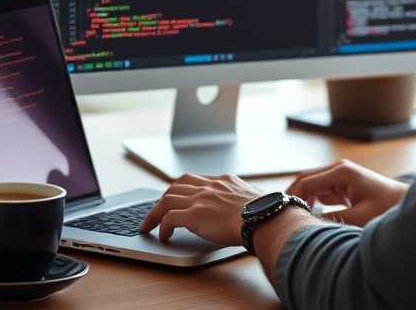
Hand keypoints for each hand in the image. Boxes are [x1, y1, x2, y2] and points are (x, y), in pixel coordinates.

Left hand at [139, 173, 262, 244]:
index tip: (179, 196)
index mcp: (225, 181)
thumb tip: (251, 211)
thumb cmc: (266, 214)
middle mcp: (210, 186)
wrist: (265, 218)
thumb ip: (246, 202)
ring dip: (155, 213)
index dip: (184, 188)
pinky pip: (169, 218)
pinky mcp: (194, 214)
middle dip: (165, 197)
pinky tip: (163, 236)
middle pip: (178, 185)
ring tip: (149, 224)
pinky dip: (162, 226)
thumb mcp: (255, 199)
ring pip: (167, 199)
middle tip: (158, 209)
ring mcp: (201, 199)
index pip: (197, 179)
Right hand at [286, 159, 408, 226]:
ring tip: (292, 216)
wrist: (408, 204)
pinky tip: (307, 214)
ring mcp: (341, 176)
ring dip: (302, 198)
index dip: (292, 197)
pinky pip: (321, 191)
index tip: (284, 215)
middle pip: (305, 179)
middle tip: (282, 215)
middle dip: (293, 195)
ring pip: (312, 185)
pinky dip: (312, 200)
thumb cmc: (388, 209)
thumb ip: (330, 219)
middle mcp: (339, 169)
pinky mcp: (345, 185)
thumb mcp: (358, 218)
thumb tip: (306, 222)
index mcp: (341, 172)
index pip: (306, 182)